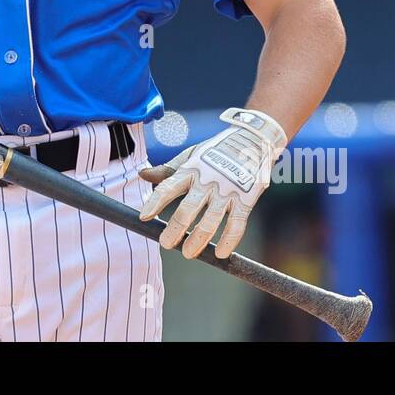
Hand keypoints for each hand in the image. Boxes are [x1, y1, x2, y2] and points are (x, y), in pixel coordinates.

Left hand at [138, 107, 286, 259]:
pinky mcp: (246, 199)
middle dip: (175, 229)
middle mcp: (207, 181)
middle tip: (165, 243)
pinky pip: (237, 224)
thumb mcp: (190, 156)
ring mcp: (227, 191)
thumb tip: (143, 175)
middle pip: (187, 209)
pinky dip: (229, 240)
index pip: (168, 187)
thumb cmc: (215, 152)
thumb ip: (168, 170)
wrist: (251, 140)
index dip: (154, 203)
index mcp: (190, 170)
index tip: (144, 217)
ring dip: (198, 239)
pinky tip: (221, 253)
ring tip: (188, 253)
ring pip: (210, 220)